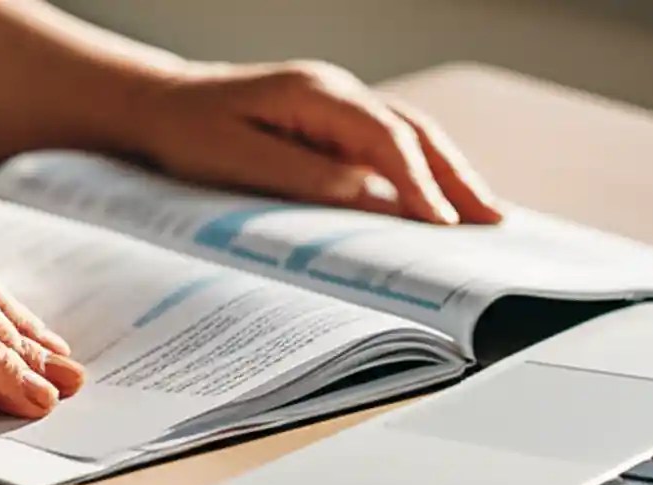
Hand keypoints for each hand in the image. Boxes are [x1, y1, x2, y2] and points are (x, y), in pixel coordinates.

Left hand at [139, 60, 502, 224]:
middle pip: (413, 131)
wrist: (160, 107)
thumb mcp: (236, 158)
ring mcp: (337, 107)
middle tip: (493, 222)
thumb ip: (303, 176)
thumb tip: (368, 197)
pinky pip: (388, 146)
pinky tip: (438, 202)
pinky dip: (421, 172)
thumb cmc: (188, 132)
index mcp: (315, 94)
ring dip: (448, 173)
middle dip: (456, 177)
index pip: (384, 137)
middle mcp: (336, 94)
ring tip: (485, 215)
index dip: (418, 181)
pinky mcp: (332, 126)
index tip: (441, 222)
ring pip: (409, 136)